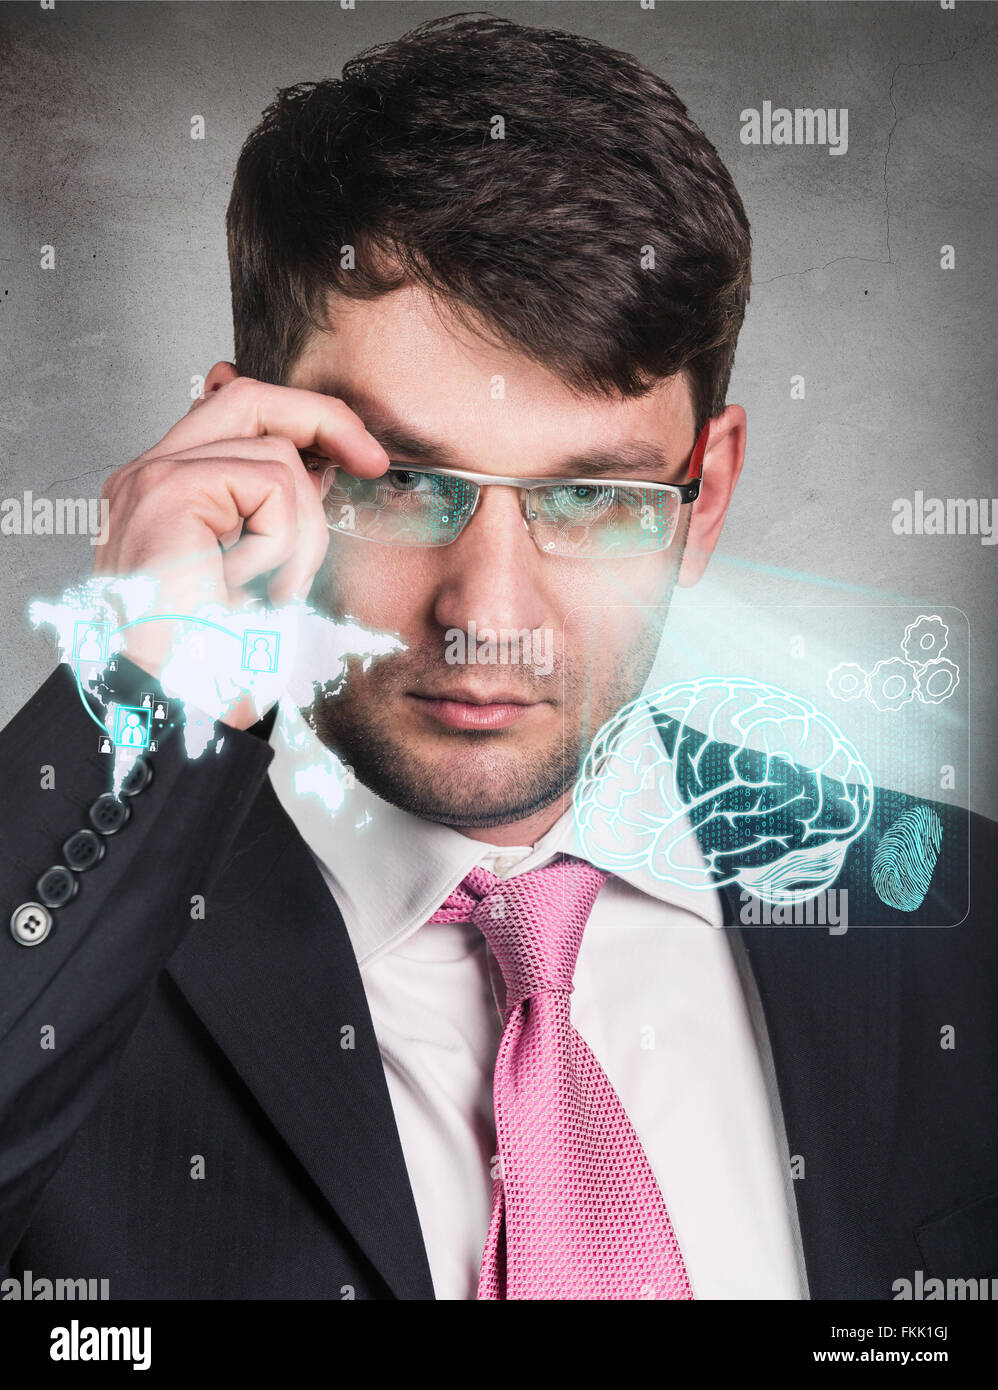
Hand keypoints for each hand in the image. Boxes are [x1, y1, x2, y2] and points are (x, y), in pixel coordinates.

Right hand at [93, 374, 388, 726]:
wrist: (169, 714)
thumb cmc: (210, 666)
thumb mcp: (263, 578)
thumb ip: (275, 515)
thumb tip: (324, 462)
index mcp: (163, 495)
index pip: (231, 413)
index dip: (301, 419)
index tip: (355, 453)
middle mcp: (146, 477)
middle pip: (250, 398)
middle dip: (324, 419)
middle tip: (372, 460)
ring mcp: (151, 479)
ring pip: (276, 455)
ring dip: (303, 532)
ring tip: (274, 590)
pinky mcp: (168, 491)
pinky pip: (272, 485)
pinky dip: (285, 542)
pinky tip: (252, 586)